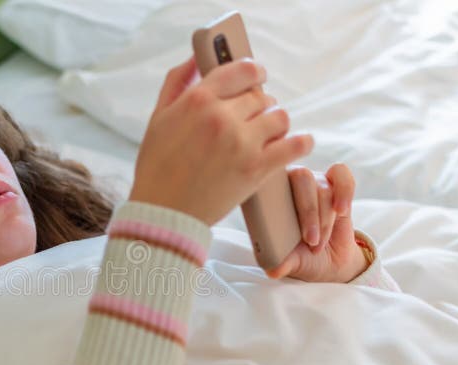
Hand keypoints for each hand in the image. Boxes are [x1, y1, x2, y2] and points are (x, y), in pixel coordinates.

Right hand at [129, 55, 313, 226]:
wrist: (163, 212)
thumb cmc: (157, 167)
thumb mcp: (158, 118)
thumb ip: (176, 82)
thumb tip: (196, 58)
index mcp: (197, 99)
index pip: (242, 70)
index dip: (254, 72)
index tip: (258, 78)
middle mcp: (221, 117)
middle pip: (260, 96)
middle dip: (259, 106)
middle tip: (255, 119)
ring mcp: (241, 143)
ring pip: (279, 117)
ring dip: (276, 124)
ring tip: (268, 135)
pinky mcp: (256, 169)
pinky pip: (296, 145)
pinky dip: (301, 143)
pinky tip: (298, 144)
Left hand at [265, 163, 368, 282]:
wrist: (328, 260)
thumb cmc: (302, 257)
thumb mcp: (291, 263)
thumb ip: (282, 264)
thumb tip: (272, 270)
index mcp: (269, 198)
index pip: (270, 181)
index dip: (279, 197)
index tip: (287, 222)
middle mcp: (290, 185)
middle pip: (301, 179)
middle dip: (309, 213)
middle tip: (310, 241)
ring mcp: (313, 183)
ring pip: (322, 188)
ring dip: (324, 218)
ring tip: (319, 244)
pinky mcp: (335, 185)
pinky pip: (341, 174)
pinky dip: (344, 191)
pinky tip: (342, 210)